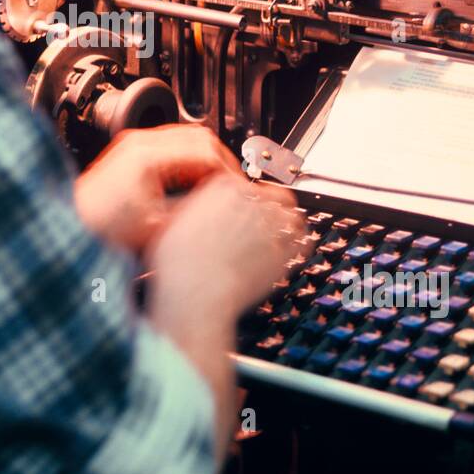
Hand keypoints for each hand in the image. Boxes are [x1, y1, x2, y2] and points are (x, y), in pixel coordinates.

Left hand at [74, 123, 240, 254]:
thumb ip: (195, 211)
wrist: (70, 226)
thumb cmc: (101, 228)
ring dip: (206, 158)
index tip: (239, 191)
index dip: (229, 173)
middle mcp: (141, 141)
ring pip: (186, 137)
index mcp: (150, 155)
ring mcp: (133, 143)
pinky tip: (192, 182)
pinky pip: (171, 145)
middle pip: (200, 136)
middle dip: (222, 161)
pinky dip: (188, 160)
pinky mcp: (129, 151)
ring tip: (216, 185)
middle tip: (234, 185)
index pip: (206, 152)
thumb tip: (224, 206)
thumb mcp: (158, 227)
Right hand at [147, 174, 306, 323]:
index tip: (242, 206)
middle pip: (272, 193)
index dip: (244, 195)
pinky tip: (293, 247)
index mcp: (224, 186)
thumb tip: (194, 209)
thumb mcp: (171, 221)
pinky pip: (302, 241)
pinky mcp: (284, 251)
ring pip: (292, 214)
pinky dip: (299, 243)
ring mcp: (271, 225)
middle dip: (269, 205)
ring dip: (287, 221)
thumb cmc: (179, 263)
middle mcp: (251, 200)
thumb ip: (191, 208)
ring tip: (281, 230)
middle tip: (263, 218)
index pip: (243, 181)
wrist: (196, 292)